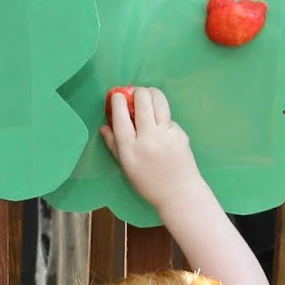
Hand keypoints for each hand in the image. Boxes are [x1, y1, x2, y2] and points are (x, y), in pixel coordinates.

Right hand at [101, 86, 201, 216]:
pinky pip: (168, 116)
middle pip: (142, 100)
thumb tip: (104, 125)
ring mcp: (165, 134)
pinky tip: (161, 124)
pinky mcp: (179, 132)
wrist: (178, 192)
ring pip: (158, 100)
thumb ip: (113, 145)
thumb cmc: (148, 183)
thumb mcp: (126, 167)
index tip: (117, 95)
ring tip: (148, 96)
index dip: (118, 100)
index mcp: (130, 149)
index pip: (120, 116)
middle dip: (136, 91)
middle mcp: (147, 138)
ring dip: (151, 93)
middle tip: (135, 94)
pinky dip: (162, 115)